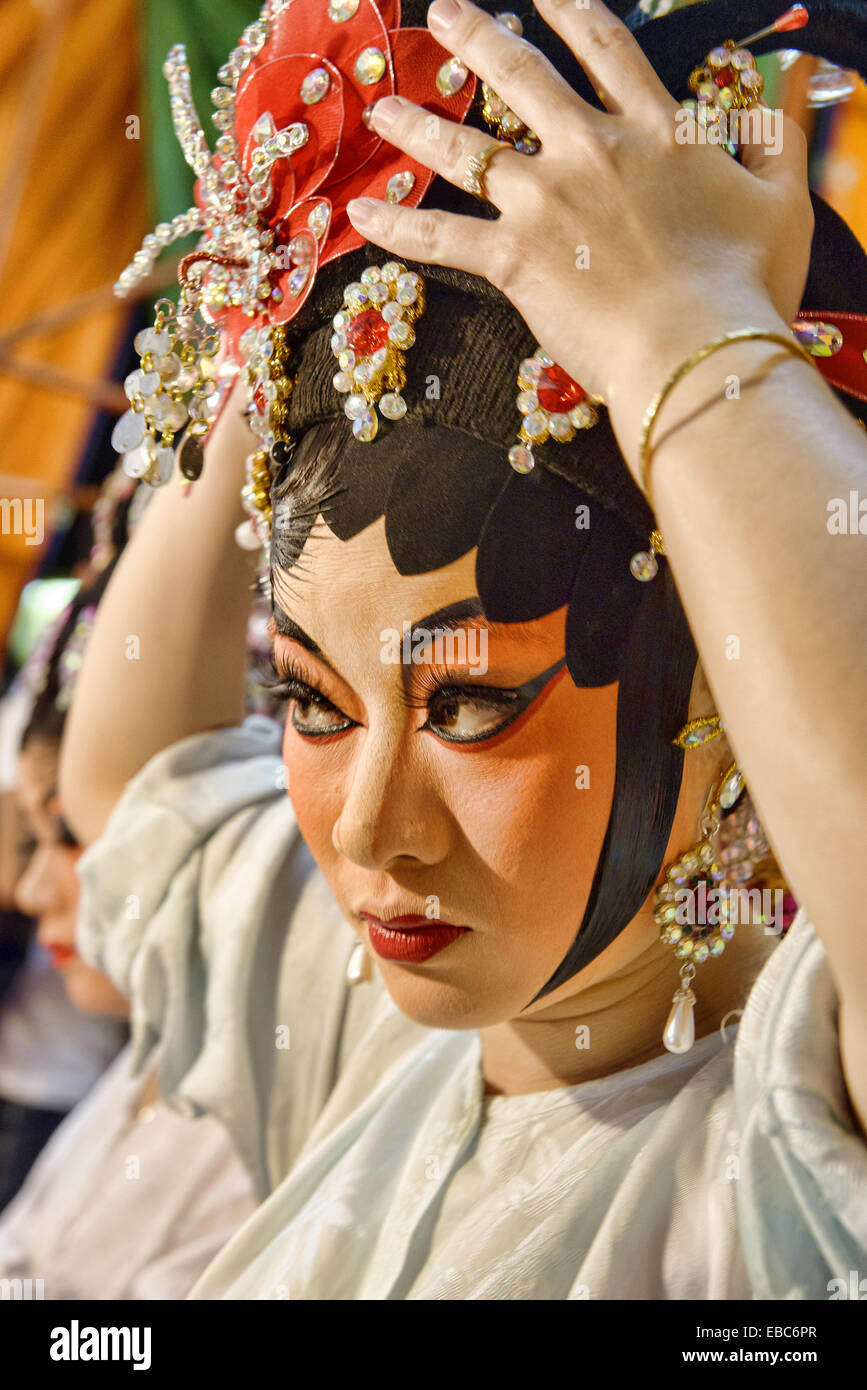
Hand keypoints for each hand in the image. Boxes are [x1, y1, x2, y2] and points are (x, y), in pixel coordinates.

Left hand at [347, 0, 813, 471]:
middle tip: (444, 15)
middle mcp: (590, 150)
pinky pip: (440, 238)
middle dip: (477, 38)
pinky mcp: (513, 258)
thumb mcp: (783, 200)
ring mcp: (545, 201)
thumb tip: (792, 78)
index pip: (606, 50)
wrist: (699, 349)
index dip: (572, 13)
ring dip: (420, 123)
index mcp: (654, 132)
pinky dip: (397, 226)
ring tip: (384, 106)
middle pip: (520, 78)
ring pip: (465, 150)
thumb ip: (780, 132)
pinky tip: (360, 213)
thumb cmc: (748, 286)